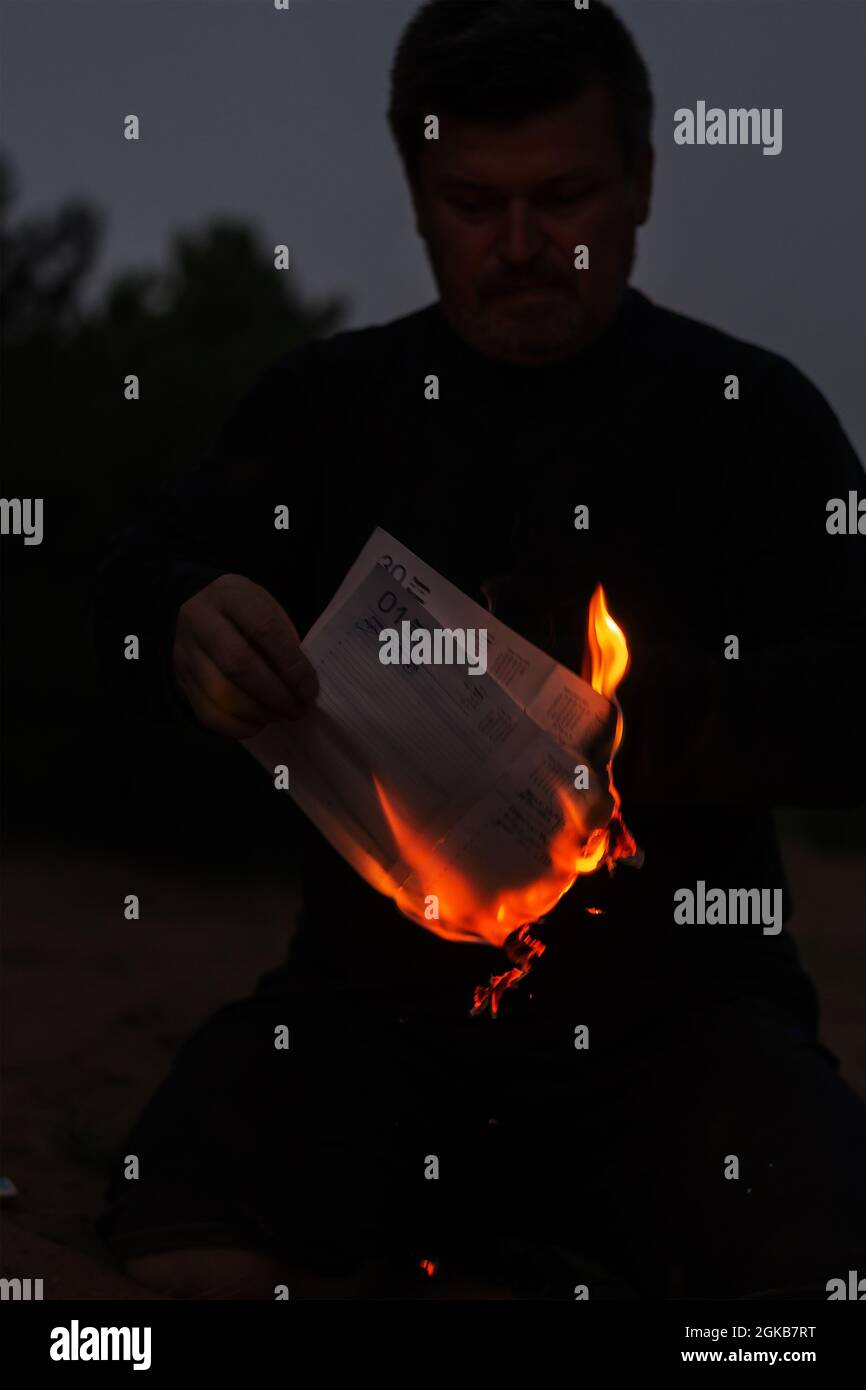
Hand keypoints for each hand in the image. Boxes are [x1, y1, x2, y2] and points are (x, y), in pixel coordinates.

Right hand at [172, 574, 318, 736]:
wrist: (191, 609)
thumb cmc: (241, 612)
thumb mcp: (264, 607)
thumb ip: (283, 638)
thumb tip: (302, 684)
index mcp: (229, 595)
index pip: (264, 629)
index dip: (291, 664)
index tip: (309, 689)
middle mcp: (199, 620)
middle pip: (238, 664)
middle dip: (274, 694)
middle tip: (297, 709)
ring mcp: (184, 652)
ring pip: (220, 693)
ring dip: (258, 713)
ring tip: (280, 716)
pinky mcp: (179, 680)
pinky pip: (207, 713)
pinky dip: (237, 726)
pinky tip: (257, 723)